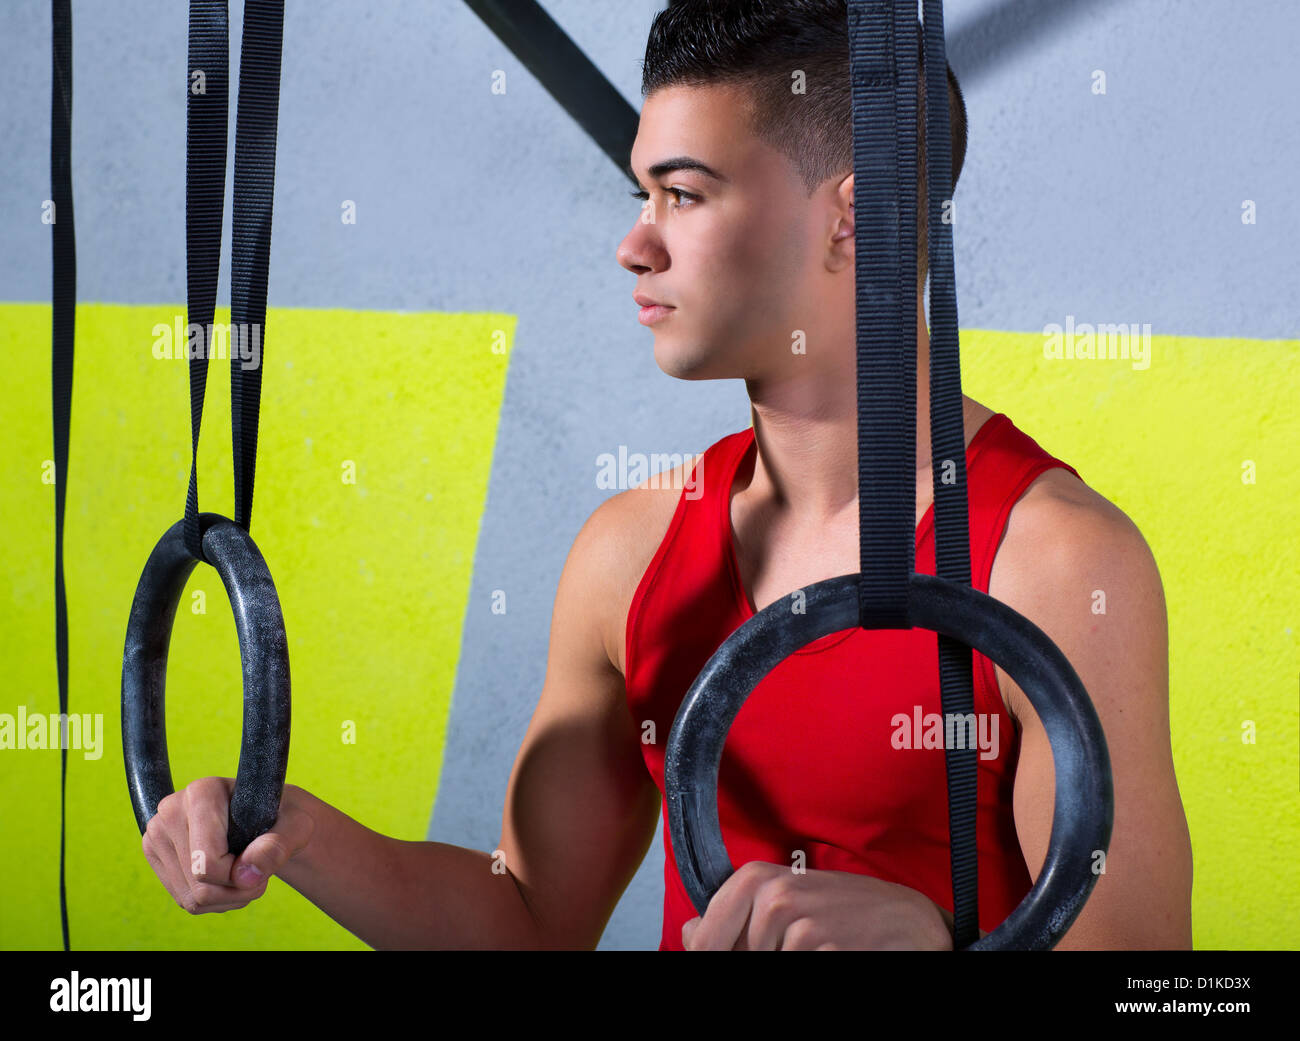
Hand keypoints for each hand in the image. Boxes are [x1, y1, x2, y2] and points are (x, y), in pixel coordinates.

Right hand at [141, 777, 313, 914]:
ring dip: (227, 898)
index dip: (239, 875)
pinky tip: (228, 878)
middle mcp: (170, 810)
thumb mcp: (297, 826)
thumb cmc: (284, 818)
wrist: (268, 818)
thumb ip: (278, 846)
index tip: (259, 862)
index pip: (208, 861)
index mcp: (202, 793)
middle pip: (199, 885)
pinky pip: (185, 900)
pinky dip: (214, 901)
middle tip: (258, 870)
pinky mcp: (156, 857)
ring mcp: (157, 835)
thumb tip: (247, 874)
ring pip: (191, 898)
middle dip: (236, 890)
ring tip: (246, 872)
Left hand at [680, 861, 953, 950]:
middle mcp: (772, 896)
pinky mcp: (822, 948)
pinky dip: (810, 968)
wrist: (906, 920)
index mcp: (754, 879)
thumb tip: (687, 932)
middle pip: (731, 955)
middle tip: (791, 946)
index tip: (732, 954)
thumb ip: (735, 916)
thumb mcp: (785, 901)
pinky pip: (794, 970)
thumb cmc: (841, 910)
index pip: (703, 938)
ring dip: (786, 964)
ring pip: (761, 965)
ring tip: (816, 947)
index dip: (712, 953)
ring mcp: (798, 924)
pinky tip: (831, 953)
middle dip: (755, 958)